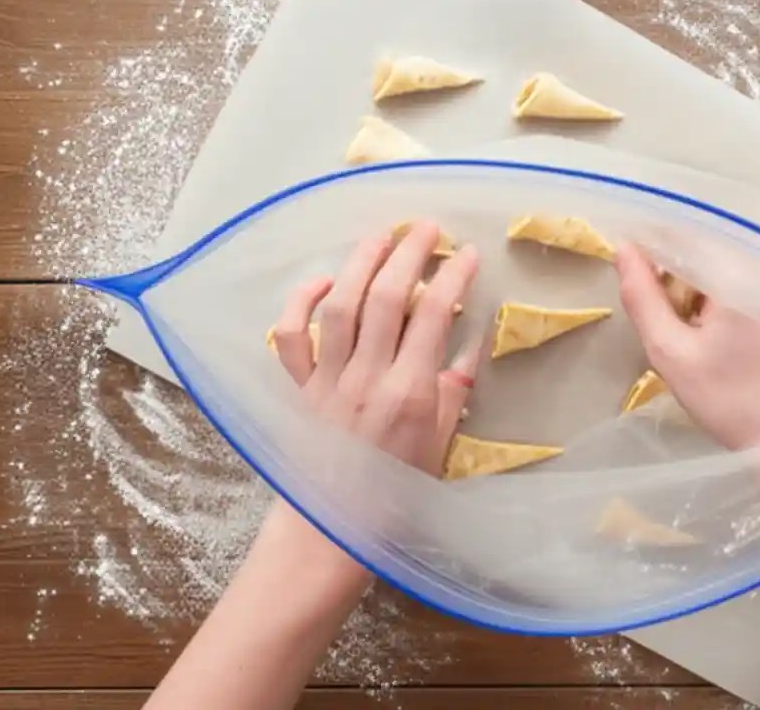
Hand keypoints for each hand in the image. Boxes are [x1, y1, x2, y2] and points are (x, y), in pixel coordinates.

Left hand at [270, 223, 478, 476]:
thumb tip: (468, 345)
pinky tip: (322, 282)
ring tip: (381, 235)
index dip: (451, 277)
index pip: (431, 316)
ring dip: (361, 262)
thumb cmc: (396, 497)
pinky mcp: (298, 389)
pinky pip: (291, 337)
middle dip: (408, 253)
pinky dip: (300, 303)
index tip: (468, 253)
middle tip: (426, 227)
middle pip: (385, 297)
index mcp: (408, 394)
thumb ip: (453, 393)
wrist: (333, 533)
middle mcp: (366, 378)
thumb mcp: (439, 447)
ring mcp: (326, 381)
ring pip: (340, 305)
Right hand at [614, 244, 759, 450]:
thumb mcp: (672, 355)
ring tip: (708, 322)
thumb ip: (643, 298)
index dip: (656, 247)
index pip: (686, 234)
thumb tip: (625, 250)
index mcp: (739, 274)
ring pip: (743, 257)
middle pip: (716, 243)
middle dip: (687, 266)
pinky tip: (742, 327)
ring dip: (717, 277)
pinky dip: (747, 287)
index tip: (640, 271)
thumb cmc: (730, 403)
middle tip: (676, 309)